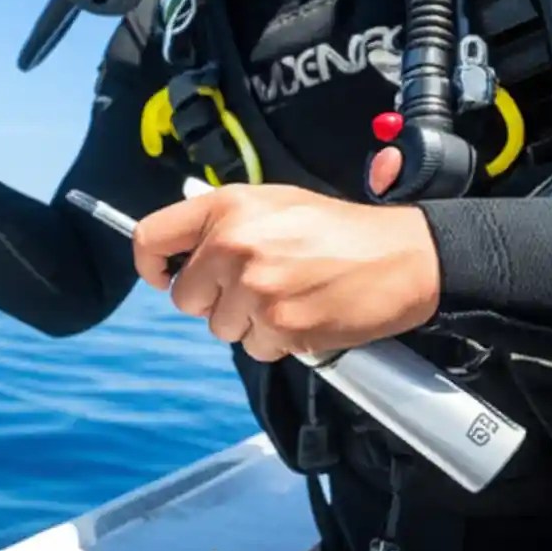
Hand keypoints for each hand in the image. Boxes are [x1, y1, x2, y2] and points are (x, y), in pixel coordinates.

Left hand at [131, 183, 440, 362]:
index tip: (162, 275)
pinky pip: (254, 348)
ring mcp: (254, 288)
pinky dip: (276, 341)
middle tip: (254, 286)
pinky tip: (302, 314)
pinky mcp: (279, 325)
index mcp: (225, 207)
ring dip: (247, 322)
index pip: (150, 237)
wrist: (402, 255)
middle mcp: (232, 245)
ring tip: (286, 296)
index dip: (149, 264)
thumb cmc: (338, 230)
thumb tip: (179, 250)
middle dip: (212, 300)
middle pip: (183, 297)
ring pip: (219, 327)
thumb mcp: (273, 203)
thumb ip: (223, 222)